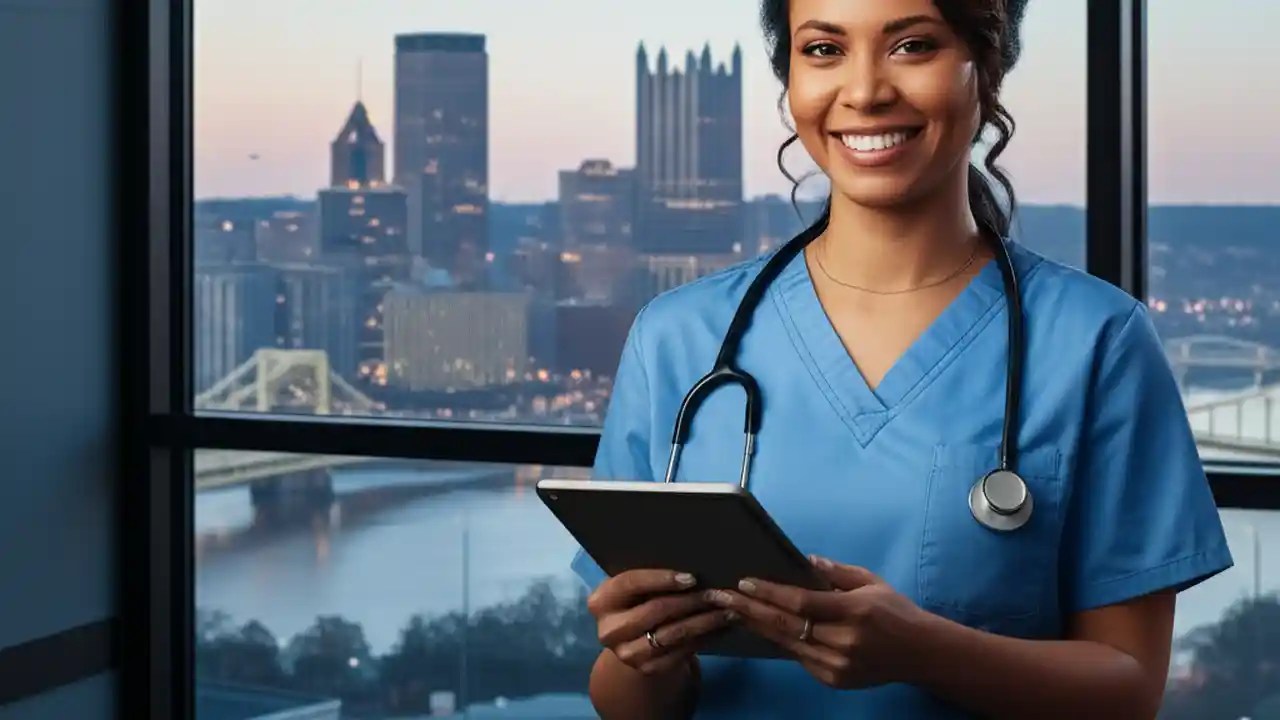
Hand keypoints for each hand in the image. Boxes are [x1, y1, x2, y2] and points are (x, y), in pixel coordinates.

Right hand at [588, 569, 737, 677]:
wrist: (633, 641)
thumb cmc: (638, 601)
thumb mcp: (634, 588)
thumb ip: (650, 576)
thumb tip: (692, 558)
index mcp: (601, 601)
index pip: (631, 583)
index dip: (661, 579)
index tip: (691, 577)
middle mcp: (609, 630)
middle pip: (655, 611)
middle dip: (690, 601)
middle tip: (718, 593)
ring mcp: (627, 653)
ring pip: (673, 634)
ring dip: (705, 621)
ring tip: (727, 610)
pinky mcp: (647, 669)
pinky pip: (682, 652)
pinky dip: (705, 638)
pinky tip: (721, 627)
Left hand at [703, 555, 926, 688]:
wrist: (921, 654)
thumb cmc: (895, 611)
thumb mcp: (871, 582)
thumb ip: (837, 572)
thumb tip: (805, 560)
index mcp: (854, 611)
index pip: (802, 602)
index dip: (770, 592)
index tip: (744, 582)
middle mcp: (844, 641)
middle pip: (786, 625)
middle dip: (749, 608)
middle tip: (721, 595)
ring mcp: (837, 665)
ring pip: (786, 644)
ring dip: (756, 626)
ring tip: (730, 609)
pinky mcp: (833, 680)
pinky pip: (797, 657)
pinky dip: (777, 641)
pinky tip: (757, 627)